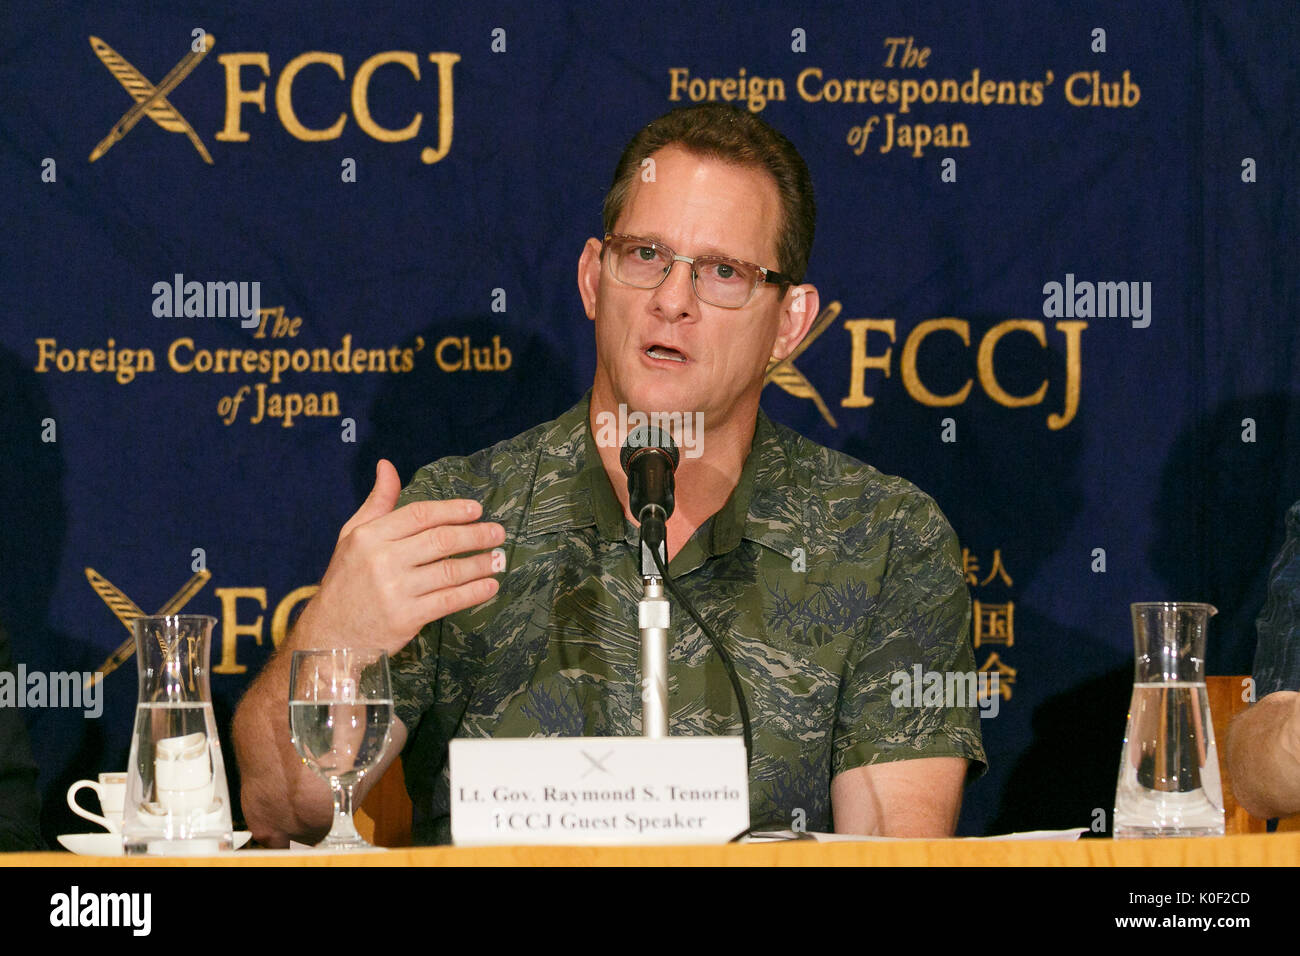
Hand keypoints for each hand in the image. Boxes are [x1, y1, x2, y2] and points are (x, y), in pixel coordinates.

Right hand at [301, 459, 504, 655]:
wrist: (330, 634)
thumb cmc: (346, 581)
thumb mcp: (353, 536)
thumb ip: (377, 503)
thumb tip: (387, 466)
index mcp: (370, 536)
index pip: (420, 515)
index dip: (452, 510)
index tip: (476, 510)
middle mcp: (383, 561)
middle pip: (440, 541)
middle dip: (475, 535)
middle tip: (497, 532)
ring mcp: (395, 591)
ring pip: (449, 571)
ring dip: (480, 564)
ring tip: (498, 560)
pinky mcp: (406, 618)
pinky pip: (449, 601)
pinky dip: (474, 592)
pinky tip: (489, 586)